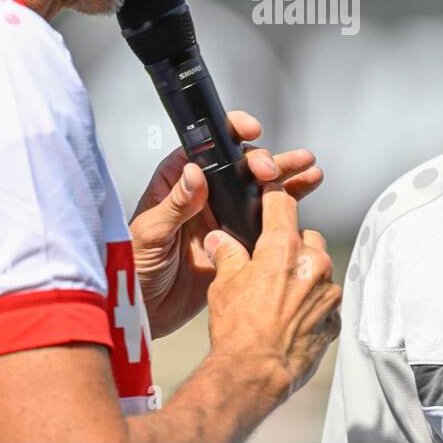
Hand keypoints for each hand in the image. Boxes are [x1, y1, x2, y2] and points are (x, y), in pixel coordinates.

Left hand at [131, 110, 322, 337]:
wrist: (147, 312)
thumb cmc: (135, 268)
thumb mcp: (149, 234)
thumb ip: (173, 206)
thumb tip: (193, 174)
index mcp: (177, 183)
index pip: (205, 147)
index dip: (229, 133)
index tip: (249, 131)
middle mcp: (204, 194)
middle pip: (239, 165)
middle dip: (262, 160)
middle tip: (274, 169)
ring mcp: (224, 216)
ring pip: (259, 187)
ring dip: (286, 174)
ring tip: (308, 168)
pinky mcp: (240, 240)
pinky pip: (268, 217)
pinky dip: (289, 202)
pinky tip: (307, 189)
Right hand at [203, 184, 341, 403]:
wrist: (255, 373)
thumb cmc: (238, 329)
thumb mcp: (224, 284)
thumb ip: (227, 254)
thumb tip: (220, 241)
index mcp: (283, 248)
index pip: (283, 204)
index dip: (274, 194)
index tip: (272, 189)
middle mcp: (312, 263)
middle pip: (306, 237)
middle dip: (290, 246)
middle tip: (268, 265)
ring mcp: (328, 291)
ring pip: (319, 268)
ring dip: (303, 275)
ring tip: (278, 297)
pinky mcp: (334, 318)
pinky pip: (325, 299)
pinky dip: (312, 303)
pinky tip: (291, 317)